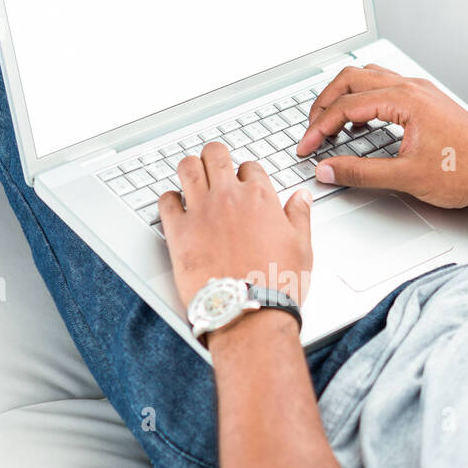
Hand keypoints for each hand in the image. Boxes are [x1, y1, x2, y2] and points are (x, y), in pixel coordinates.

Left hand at [158, 143, 313, 309]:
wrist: (249, 312)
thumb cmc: (276, 285)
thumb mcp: (301, 247)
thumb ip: (299, 216)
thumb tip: (301, 198)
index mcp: (260, 197)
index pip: (250, 167)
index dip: (246, 173)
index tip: (244, 183)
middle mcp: (229, 197)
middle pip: (215, 155)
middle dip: (215, 157)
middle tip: (214, 166)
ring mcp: (201, 212)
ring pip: (187, 168)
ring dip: (189, 168)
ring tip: (192, 177)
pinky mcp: (179, 232)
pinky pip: (166, 201)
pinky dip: (169, 199)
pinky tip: (175, 205)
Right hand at [297, 64, 467, 208]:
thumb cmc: (467, 172)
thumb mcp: (406, 178)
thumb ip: (361, 173)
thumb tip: (329, 169)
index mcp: (406, 100)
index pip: (347, 105)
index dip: (319, 127)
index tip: (307, 147)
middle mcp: (413, 88)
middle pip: (352, 79)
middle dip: (324, 104)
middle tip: (310, 130)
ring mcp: (421, 91)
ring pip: (368, 78)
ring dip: (344, 97)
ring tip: (330, 124)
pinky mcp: (427, 101)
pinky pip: (385, 87)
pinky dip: (363, 99)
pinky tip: (361, 121)